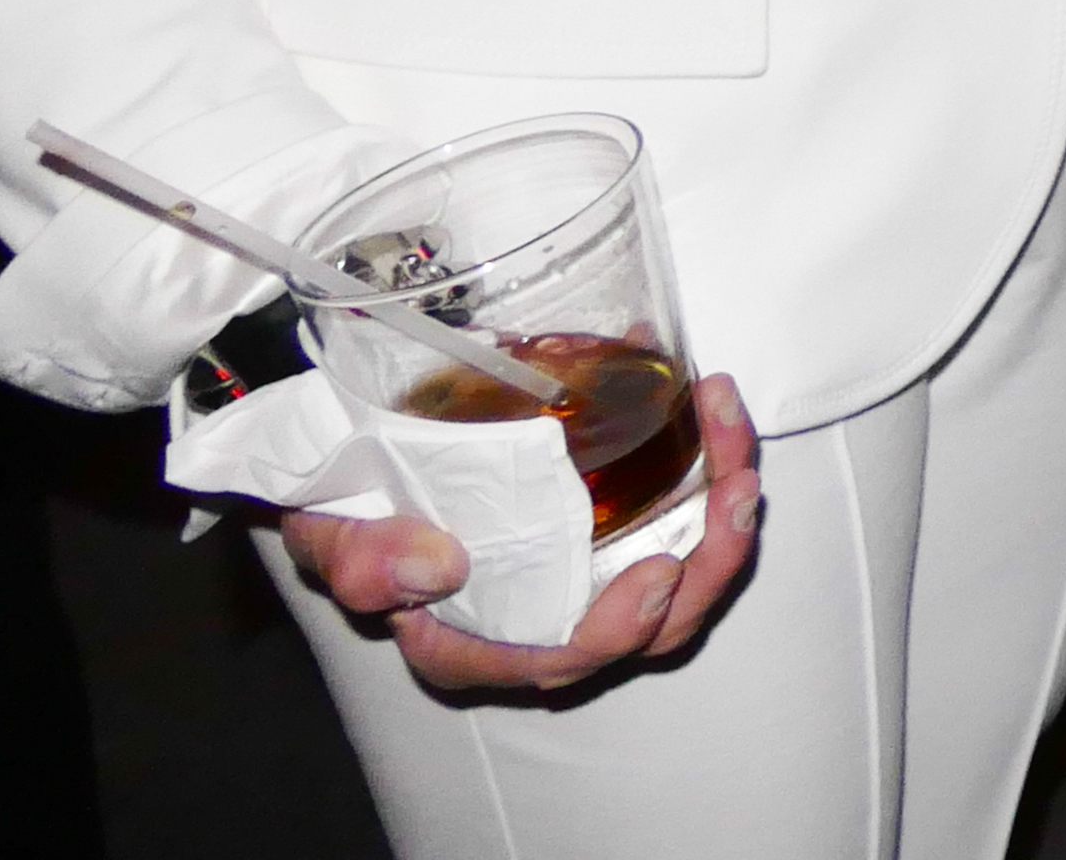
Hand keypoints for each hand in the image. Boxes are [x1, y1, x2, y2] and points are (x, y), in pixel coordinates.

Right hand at [278, 371, 762, 694]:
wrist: (355, 461)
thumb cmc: (346, 510)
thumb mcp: (328, 532)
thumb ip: (362, 559)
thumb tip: (436, 568)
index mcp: (475, 640)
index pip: (554, 659)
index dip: (614, 629)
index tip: (658, 573)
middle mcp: (544, 621)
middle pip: (648, 629)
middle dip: (709, 565)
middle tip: (735, 490)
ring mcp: (588, 576)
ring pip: (683, 580)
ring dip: (724, 516)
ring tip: (738, 442)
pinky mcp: (615, 526)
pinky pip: (682, 518)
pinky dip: (709, 467)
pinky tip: (711, 407)